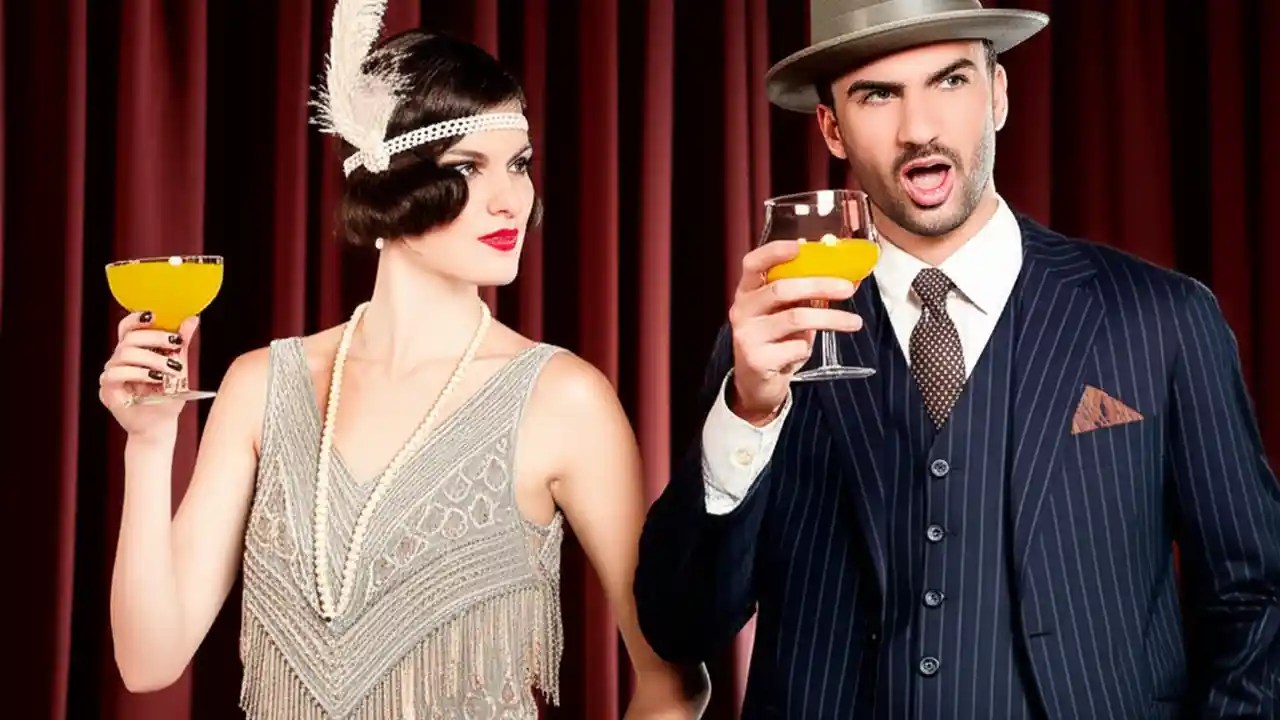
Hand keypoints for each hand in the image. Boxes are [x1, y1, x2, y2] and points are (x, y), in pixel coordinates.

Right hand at [99, 311, 199, 437]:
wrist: (161, 425)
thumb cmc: (168, 396)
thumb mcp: (179, 367)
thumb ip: (181, 344)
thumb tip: (192, 318)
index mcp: (134, 351)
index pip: (127, 327)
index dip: (137, 318)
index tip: (156, 315)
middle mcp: (119, 360)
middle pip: (129, 337)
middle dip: (155, 337)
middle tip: (176, 342)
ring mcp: (111, 374)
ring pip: (125, 354)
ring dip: (152, 358)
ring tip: (172, 368)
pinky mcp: (108, 389)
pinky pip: (116, 373)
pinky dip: (138, 373)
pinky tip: (155, 378)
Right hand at [728, 241, 861, 423]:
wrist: (757, 383)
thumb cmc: (776, 340)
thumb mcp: (787, 312)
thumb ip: (806, 294)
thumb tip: (848, 275)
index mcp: (748, 291)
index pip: (753, 263)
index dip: (774, 251)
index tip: (801, 246)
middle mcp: (742, 310)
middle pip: (782, 289)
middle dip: (820, 285)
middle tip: (847, 288)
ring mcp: (747, 335)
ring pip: (795, 318)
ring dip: (830, 318)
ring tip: (854, 322)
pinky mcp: (756, 360)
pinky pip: (794, 347)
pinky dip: (808, 347)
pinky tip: (806, 351)